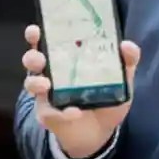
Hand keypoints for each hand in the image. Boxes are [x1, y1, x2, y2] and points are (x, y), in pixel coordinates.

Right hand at [21, 24, 137, 158]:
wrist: (102, 130)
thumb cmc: (106, 96)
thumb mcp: (121, 78)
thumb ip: (127, 61)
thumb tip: (127, 44)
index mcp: (66, 58)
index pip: (47, 40)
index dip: (37, 34)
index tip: (36, 29)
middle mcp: (51, 73)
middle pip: (33, 59)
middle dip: (32, 56)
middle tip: (40, 58)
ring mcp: (46, 94)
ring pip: (31, 83)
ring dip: (36, 82)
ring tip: (46, 84)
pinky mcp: (48, 115)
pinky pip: (49, 112)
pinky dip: (62, 112)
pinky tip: (74, 112)